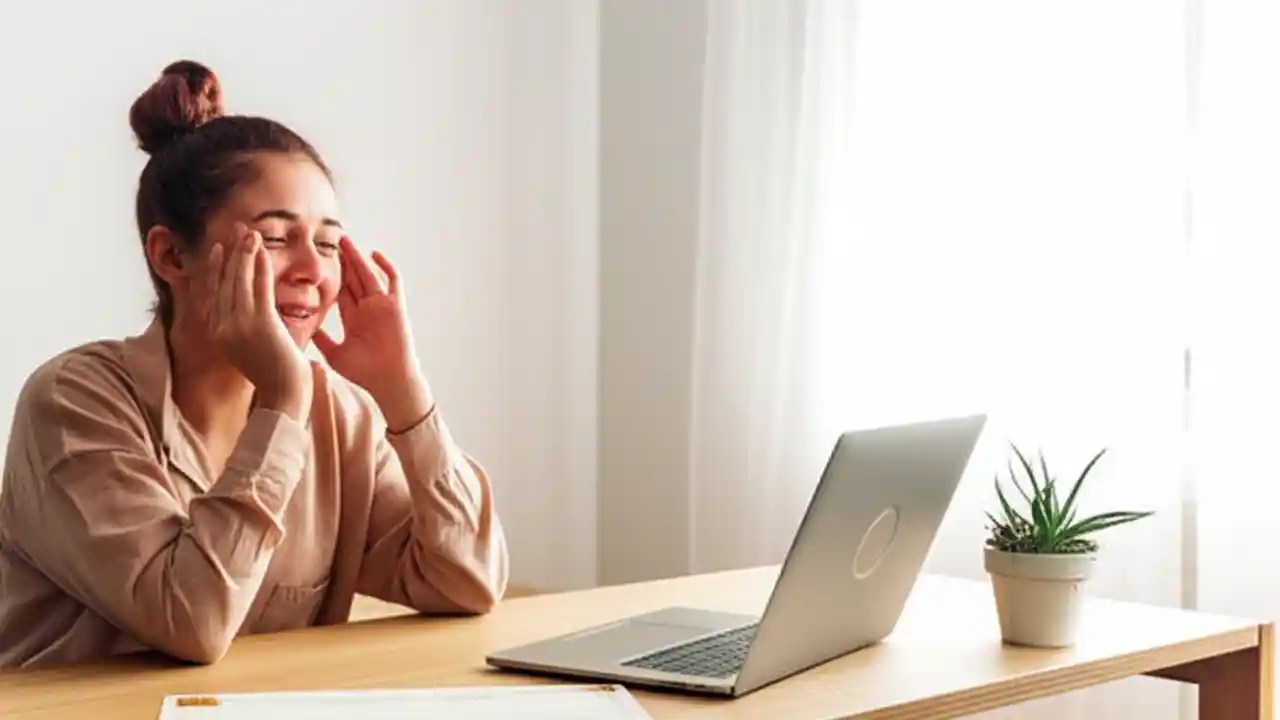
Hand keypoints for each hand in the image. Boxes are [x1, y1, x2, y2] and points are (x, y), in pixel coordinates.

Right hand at [200, 223, 312, 420]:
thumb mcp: (249, 346)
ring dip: (245, 254)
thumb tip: (249, 306)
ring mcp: (240, 326)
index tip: (218, 248)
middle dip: (230, 252)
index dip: (213, 268)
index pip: (211, 293)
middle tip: (235, 229)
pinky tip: (261, 252)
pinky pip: (259, 289)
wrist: (284, 395)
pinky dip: (259, 267)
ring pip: (239, 281)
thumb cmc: (273, 372)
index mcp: (218, 333)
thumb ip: (243, 326)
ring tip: (250, 233)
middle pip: (223, 282)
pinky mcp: (260, 325)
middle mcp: (223, 328)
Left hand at [314, 237, 433, 431]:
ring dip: (357, 258)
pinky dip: (385, 266)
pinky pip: (393, 281)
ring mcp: (382, 306)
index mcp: (354, 319)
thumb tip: (301, 329)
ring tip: (344, 240)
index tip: (315, 262)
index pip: (340, 291)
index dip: (330, 276)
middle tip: (327, 241)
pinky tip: (373, 254)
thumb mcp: (334, 354)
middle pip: (353, 279)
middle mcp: (367, 309)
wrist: (388, 382)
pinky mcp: (396, 306)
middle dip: (342, 261)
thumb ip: (321, 339)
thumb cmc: (364, 373)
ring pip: (368, 275)